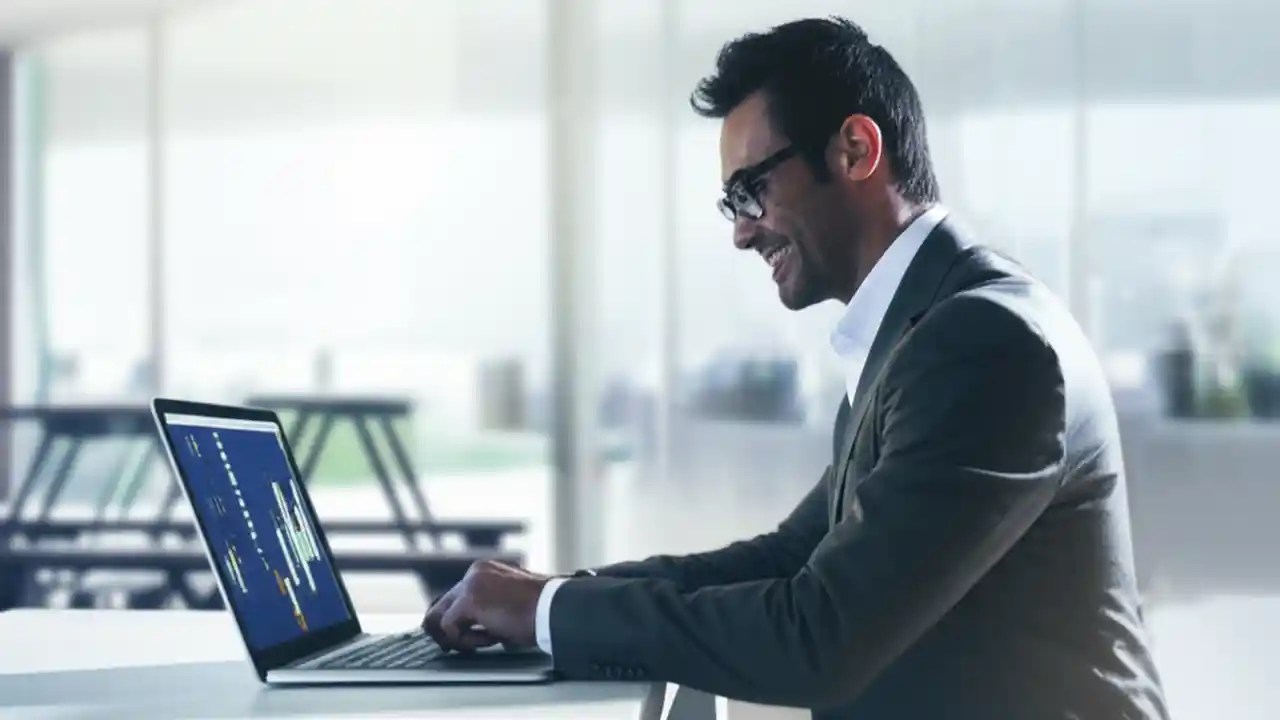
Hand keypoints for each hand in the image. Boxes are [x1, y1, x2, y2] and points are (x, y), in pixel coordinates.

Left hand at [421, 559, 549, 651]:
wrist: (553, 608)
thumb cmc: (541, 610)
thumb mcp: (512, 604)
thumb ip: (491, 610)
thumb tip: (479, 631)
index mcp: (486, 571)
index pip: (458, 596)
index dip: (459, 620)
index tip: (465, 637)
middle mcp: (475, 573)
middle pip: (442, 603)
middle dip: (447, 629)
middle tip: (452, 646)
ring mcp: (470, 584)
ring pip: (440, 615)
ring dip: (457, 635)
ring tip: (479, 644)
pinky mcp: (468, 600)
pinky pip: (450, 626)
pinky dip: (465, 640)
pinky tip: (488, 641)